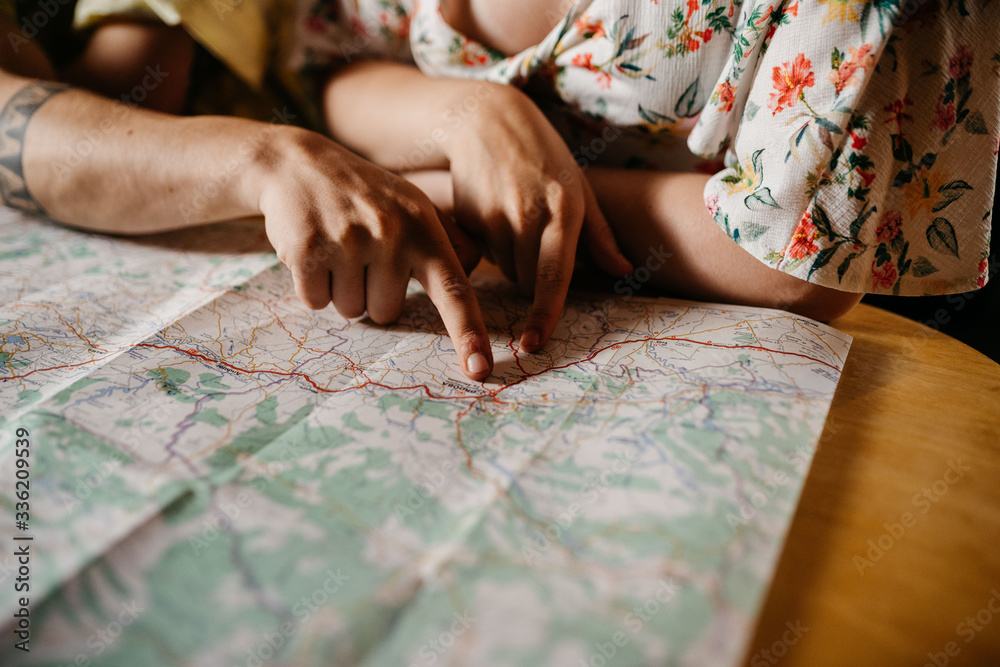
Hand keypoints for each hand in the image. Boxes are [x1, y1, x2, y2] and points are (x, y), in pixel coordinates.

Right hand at [254, 128, 492, 379]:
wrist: (299, 165)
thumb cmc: (366, 197)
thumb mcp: (414, 207)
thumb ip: (448, 240)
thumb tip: (474, 267)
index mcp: (425, 228)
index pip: (454, 290)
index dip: (467, 333)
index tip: (480, 369)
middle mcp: (392, 233)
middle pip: (388, 312)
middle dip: (370, 293)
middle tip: (360, 254)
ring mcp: (349, 240)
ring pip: (351, 311)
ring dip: (341, 290)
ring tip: (337, 249)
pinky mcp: (309, 249)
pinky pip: (316, 302)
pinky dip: (312, 286)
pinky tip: (314, 252)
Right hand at [443, 84, 632, 351]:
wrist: (487, 120)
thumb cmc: (544, 156)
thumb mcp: (580, 186)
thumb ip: (600, 234)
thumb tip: (623, 271)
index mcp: (564, 209)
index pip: (554, 277)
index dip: (545, 314)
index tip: (534, 343)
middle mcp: (529, 214)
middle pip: (525, 281)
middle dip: (531, 279)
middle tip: (534, 247)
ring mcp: (495, 215)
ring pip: (503, 269)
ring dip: (511, 262)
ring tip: (515, 221)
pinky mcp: (468, 215)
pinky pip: (481, 252)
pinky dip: (490, 246)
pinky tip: (494, 214)